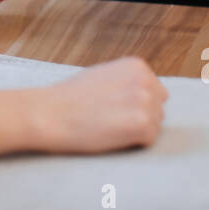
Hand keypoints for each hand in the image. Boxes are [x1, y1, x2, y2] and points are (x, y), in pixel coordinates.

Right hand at [33, 57, 167, 152]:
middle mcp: (146, 80)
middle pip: (158, 109)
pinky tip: (111, 135)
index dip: (135, 105)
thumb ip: (127, 80)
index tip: (115, 109)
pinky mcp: (142, 125)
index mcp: (137, 66)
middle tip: (110, 120)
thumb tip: (148, 93)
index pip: (155, 92)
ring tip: (109, 127)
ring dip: (136, 131)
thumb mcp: (104, 75)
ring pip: (155, 126)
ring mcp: (145, 102)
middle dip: (140, 117)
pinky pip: (149, 141)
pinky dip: (133, 143)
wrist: (50, 113)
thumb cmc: (71, 97)